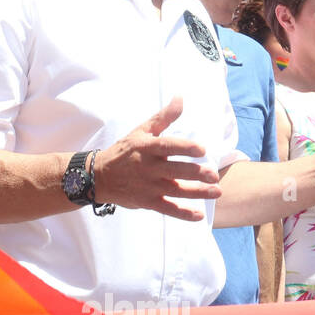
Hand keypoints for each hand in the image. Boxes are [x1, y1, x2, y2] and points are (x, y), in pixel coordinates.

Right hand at [94, 97, 222, 220]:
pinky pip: (167, 209)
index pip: (167, 147)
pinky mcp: (147, 201)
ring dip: (197, 192)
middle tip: (213, 174)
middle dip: (196, 173)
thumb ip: (163, 118)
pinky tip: (199, 216)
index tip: (202, 150)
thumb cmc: (124, 151)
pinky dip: (183, 214)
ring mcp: (148, 186)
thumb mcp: (141, 131)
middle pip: (175, 171)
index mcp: (146, 148)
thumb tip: (180, 98)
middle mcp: (148, 168)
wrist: (98, 176)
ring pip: (176, 191)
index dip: (185, 148)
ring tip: (216, 192)